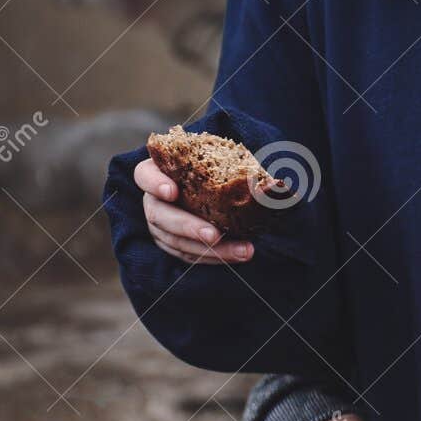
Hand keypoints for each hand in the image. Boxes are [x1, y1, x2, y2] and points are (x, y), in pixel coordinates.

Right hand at [134, 158, 254, 264]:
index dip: (155, 183)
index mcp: (160, 171)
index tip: (172, 191)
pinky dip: (214, 258)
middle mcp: (154, 200)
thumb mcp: (224, 162)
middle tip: (213, 235)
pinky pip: (189, 255)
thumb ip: (238, 166)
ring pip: (175, 241)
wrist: (220, 188)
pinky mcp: (173, 244)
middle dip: (187, 227)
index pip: (145, 175)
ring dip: (209, 250)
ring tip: (242, 251)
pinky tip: (238, 256)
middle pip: (159, 215)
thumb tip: (275, 184)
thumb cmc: (219, 169)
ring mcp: (161, 225)